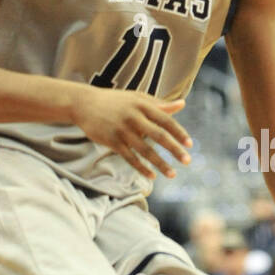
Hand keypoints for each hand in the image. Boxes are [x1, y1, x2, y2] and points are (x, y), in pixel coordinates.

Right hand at [69, 84, 191, 180]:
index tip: (190, 145)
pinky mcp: (111, 141)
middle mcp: (133, 117)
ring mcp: (122, 130)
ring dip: (160, 163)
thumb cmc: (116, 101)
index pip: (166, 120)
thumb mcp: (137, 98)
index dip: (179, 133)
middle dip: (174, 149)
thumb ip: (160, 104)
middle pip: (159, 135)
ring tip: (172, 174)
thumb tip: (182, 104)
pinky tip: (152, 175)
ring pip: (145, 150)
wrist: (84, 104)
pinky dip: (141, 168)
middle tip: (188, 161)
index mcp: (142, 105)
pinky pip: (130, 157)